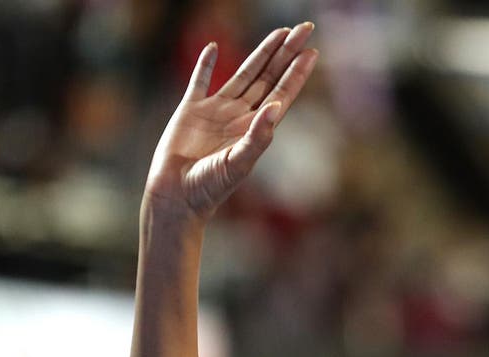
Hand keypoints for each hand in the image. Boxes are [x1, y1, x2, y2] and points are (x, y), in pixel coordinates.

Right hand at [144, 23, 318, 220]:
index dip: (297, 73)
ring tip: (280, 33)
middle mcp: (240, 117)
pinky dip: (206, 64)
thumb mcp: (239, 163)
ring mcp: (216, 112)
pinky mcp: (190, 110)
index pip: (282, 93)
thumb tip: (276, 107)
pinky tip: (214, 48)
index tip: (312, 51)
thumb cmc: (210, 186)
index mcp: (255, 129)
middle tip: (304, 29)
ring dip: (261, 54)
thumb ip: (258, 136)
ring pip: (243, 74)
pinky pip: (200, 80)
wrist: (176, 196)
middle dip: (286, 54)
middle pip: (268, 78)